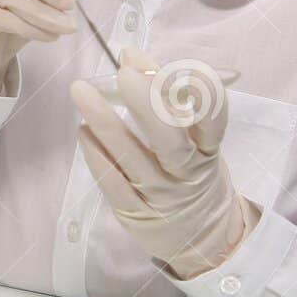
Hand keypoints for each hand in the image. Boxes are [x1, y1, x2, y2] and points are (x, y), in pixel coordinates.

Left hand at [68, 47, 256, 279]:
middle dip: (148, 105)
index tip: (192, 69)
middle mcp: (186, 174)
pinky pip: (113, 183)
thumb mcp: (197, 143)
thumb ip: (170, 102)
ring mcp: (159, 196)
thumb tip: (132, 57)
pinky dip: (97, 156)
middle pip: (170, 141)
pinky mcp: (135, 213)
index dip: (206, 97)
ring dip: (107, 124)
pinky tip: (83, 132)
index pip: (213, 124)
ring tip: (82, 91)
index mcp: (207, 152)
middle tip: (124, 74)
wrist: (205, 239)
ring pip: (134, 159)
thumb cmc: (193, 175)